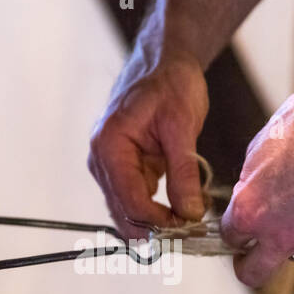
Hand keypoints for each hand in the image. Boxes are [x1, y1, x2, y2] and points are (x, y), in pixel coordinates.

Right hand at [88, 48, 209, 238]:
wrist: (164, 63)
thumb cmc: (171, 84)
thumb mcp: (183, 125)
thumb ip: (184, 172)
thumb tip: (190, 214)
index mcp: (109, 147)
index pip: (130, 202)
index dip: (159, 221)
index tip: (190, 226)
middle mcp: (101, 160)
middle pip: (124, 213)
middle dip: (156, 227)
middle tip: (192, 230)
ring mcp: (109, 167)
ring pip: (129, 211)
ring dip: (157, 221)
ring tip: (191, 218)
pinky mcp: (124, 169)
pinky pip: (138, 199)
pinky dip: (158, 209)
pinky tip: (183, 207)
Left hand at [220, 71, 293, 287]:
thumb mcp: (261, 146)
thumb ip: (251, 183)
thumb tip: (248, 196)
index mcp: (251, 211)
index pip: (231, 237)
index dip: (234, 230)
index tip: (240, 228)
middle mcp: (281, 233)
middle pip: (254, 273)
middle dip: (249, 265)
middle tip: (253, 252)